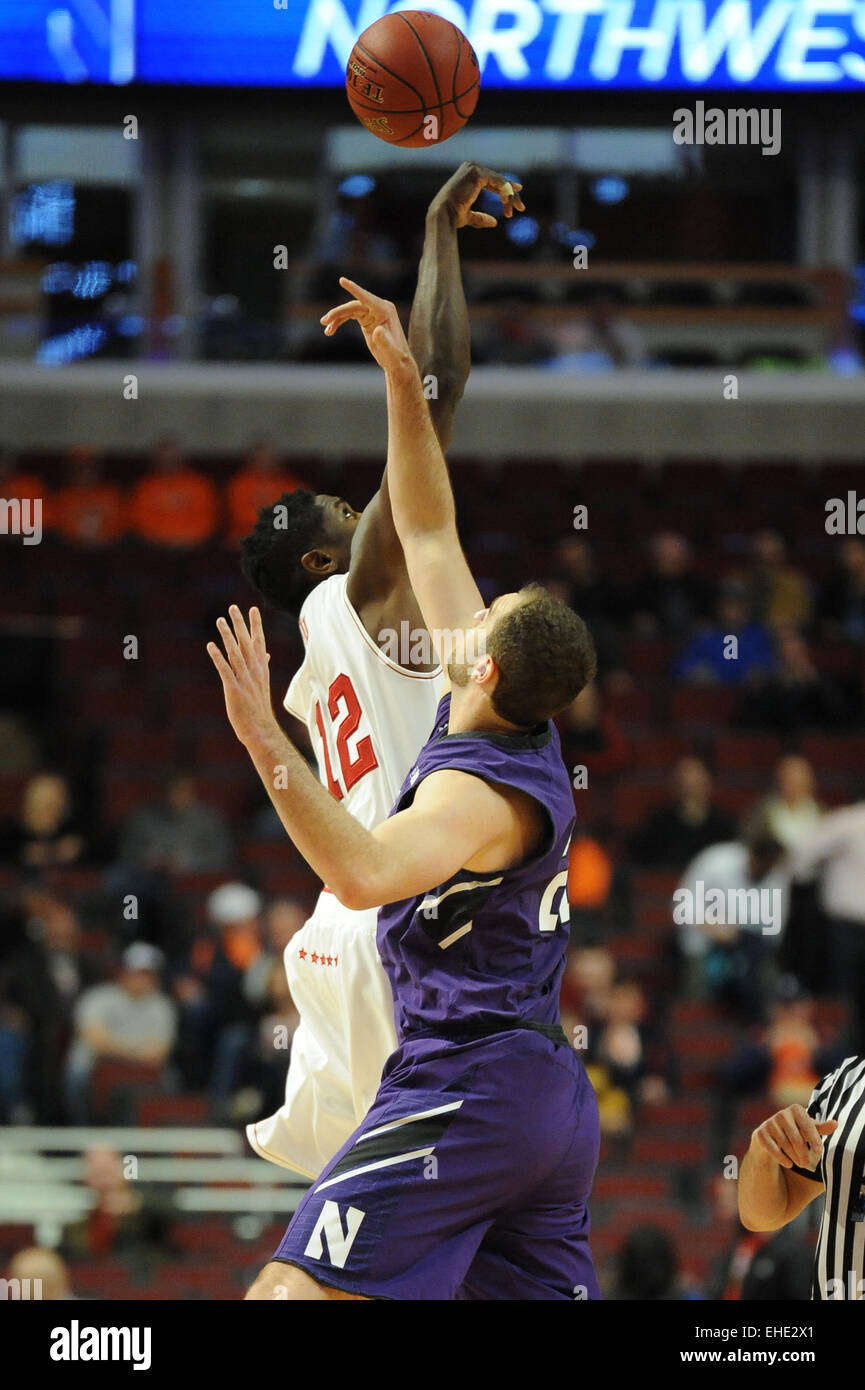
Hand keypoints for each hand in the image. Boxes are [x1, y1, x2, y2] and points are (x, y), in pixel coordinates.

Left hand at [207, 605, 277, 746]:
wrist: (260, 730)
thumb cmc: (259, 709)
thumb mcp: (262, 684)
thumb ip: (262, 666)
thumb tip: (265, 654)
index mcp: (261, 669)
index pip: (259, 642)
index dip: (255, 625)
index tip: (253, 609)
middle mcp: (254, 671)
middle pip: (246, 643)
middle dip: (240, 624)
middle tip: (234, 607)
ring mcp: (244, 680)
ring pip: (235, 653)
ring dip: (227, 636)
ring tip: (220, 620)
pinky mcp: (234, 689)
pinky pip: (224, 670)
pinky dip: (218, 657)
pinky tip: (210, 645)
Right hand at [321, 277, 412, 373]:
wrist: (397, 361)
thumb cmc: (395, 356)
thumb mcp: (389, 350)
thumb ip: (383, 340)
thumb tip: (378, 331)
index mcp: (384, 310)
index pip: (366, 297)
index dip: (353, 289)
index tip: (341, 280)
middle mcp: (379, 307)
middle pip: (353, 305)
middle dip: (338, 313)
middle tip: (324, 322)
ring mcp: (373, 312)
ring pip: (350, 310)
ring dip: (337, 318)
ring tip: (326, 330)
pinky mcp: (367, 318)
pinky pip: (350, 315)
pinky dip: (340, 322)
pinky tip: (330, 331)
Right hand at [429, 161, 524, 227]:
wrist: (444, 214)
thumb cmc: (452, 216)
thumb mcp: (469, 216)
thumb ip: (480, 217)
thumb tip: (494, 222)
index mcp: (468, 175)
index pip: (492, 180)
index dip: (505, 188)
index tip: (518, 191)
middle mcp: (471, 167)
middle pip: (498, 179)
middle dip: (511, 194)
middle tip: (521, 207)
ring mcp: (474, 168)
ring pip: (500, 181)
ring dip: (509, 196)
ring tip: (515, 209)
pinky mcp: (477, 173)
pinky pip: (498, 182)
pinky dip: (505, 192)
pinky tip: (507, 203)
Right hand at [751, 1102, 837, 1169]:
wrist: (769, 1140)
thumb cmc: (794, 1133)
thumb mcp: (808, 1130)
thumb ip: (821, 1128)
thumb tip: (836, 1124)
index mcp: (795, 1110)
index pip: (807, 1125)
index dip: (814, 1139)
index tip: (820, 1152)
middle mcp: (781, 1114)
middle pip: (796, 1138)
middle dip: (804, 1153)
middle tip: (808, 1164)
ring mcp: (769, 1123)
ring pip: (785, 1145)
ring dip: (794, 1157)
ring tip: (801, 1164)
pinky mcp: (759, 1134)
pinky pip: (773, 1149)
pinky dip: (782, 1158)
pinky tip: (789, 1164)